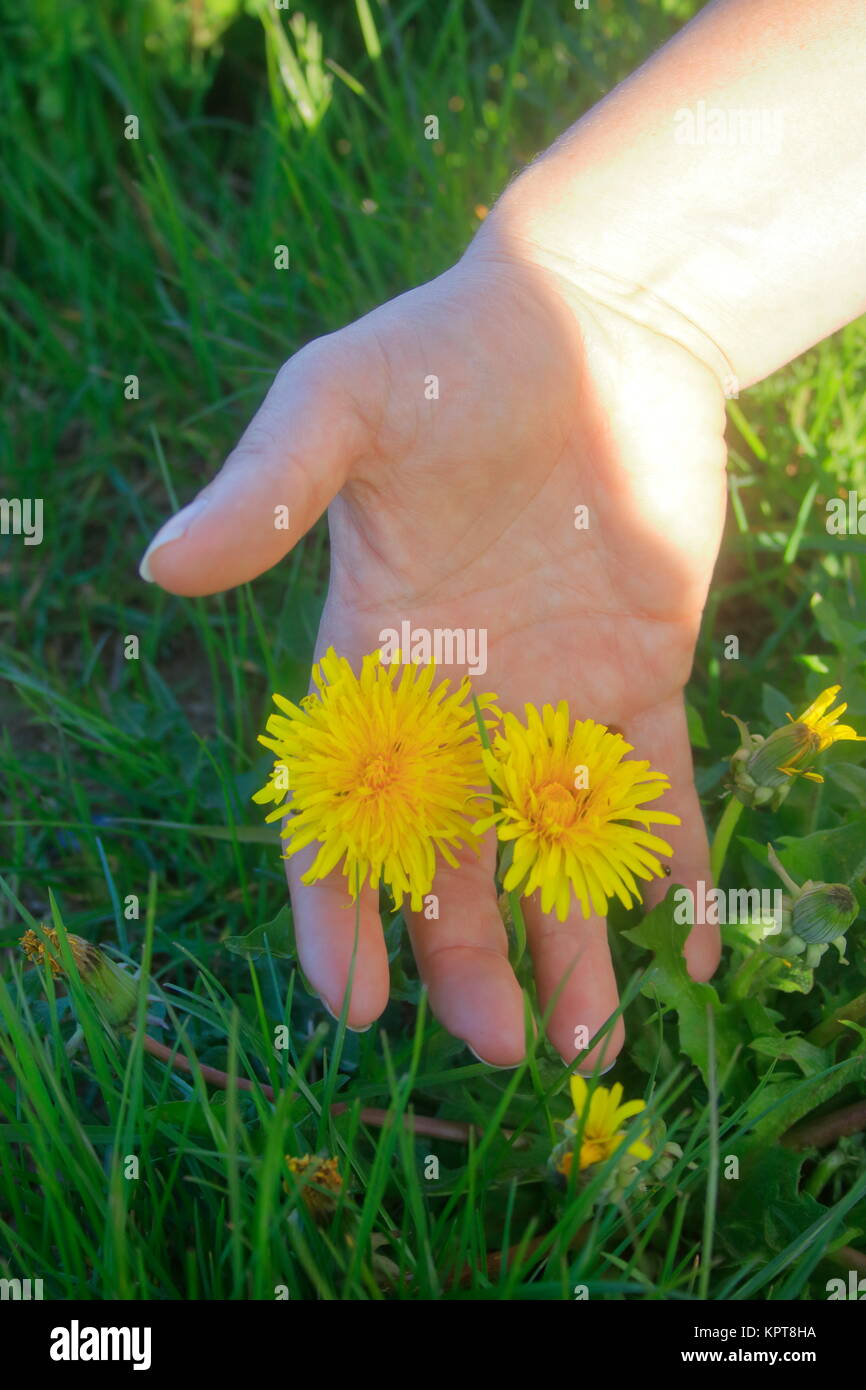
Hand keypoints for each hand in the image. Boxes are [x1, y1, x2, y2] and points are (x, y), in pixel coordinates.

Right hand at [141, 232, 727, 1068]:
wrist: (594, 320)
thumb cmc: (452, 353)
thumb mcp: (341, 405)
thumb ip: (267, 488)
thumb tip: (162, 567)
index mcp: (374, 656)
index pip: (343, 806)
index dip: (339, 908)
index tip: (353, 1002)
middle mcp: (461, 698)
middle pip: (456, 859)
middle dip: (470, 958)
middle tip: (506, 1050)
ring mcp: (556, 692)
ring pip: (558, 848)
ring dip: (576, 944)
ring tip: (596, 1044)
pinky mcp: (644, 673)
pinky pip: (664, 792)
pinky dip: (683, 870)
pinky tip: (698, 951)